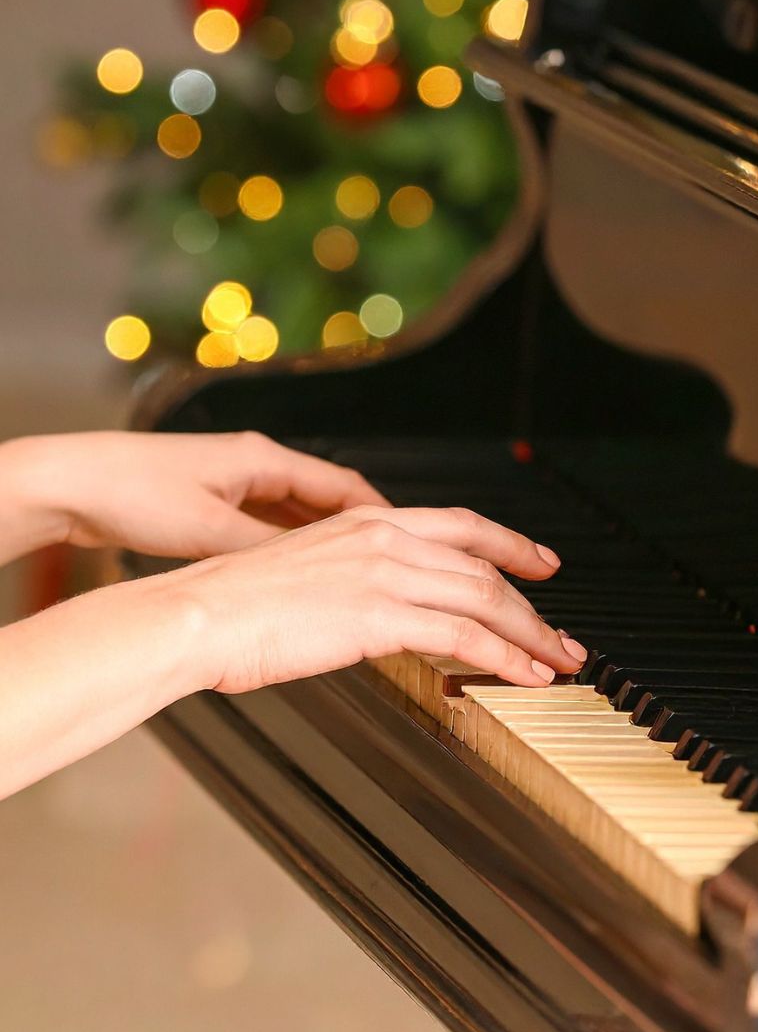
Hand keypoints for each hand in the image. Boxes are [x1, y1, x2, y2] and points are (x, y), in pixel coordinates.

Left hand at [0, 430, 386, 561]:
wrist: (71, 483)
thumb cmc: (132, 491)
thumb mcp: (210, 529)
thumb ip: (266, 549)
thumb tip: (312, 572)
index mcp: (262, 458)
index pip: (343, 483)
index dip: (381, 513)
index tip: (412, 538)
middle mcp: (254, 464)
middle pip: (326, 497)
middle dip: (360, 527)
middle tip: (394, 558)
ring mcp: (233, 483)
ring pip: (297, 513)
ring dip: (324, 538)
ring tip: (354, 570)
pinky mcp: (212, 503)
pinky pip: (269, 523)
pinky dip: (289, 545)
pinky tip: (297, 569)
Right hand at [173, 503, 584, 692]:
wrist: (198, 614)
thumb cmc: (238, 604)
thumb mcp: (309, 572)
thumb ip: (358, 580)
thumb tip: (388, 609)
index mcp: (369, 520)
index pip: (462, 526)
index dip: (511, 545)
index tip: (542, 562)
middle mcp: (386, 537)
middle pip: (485, 568)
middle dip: (533, 605)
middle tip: (561, 636)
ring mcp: (386, 572)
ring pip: (485, 598)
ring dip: (532, 635)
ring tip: (559, 662)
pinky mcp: (381, 613)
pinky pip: (465, 634)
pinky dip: (505, 656)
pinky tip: (526, 675)